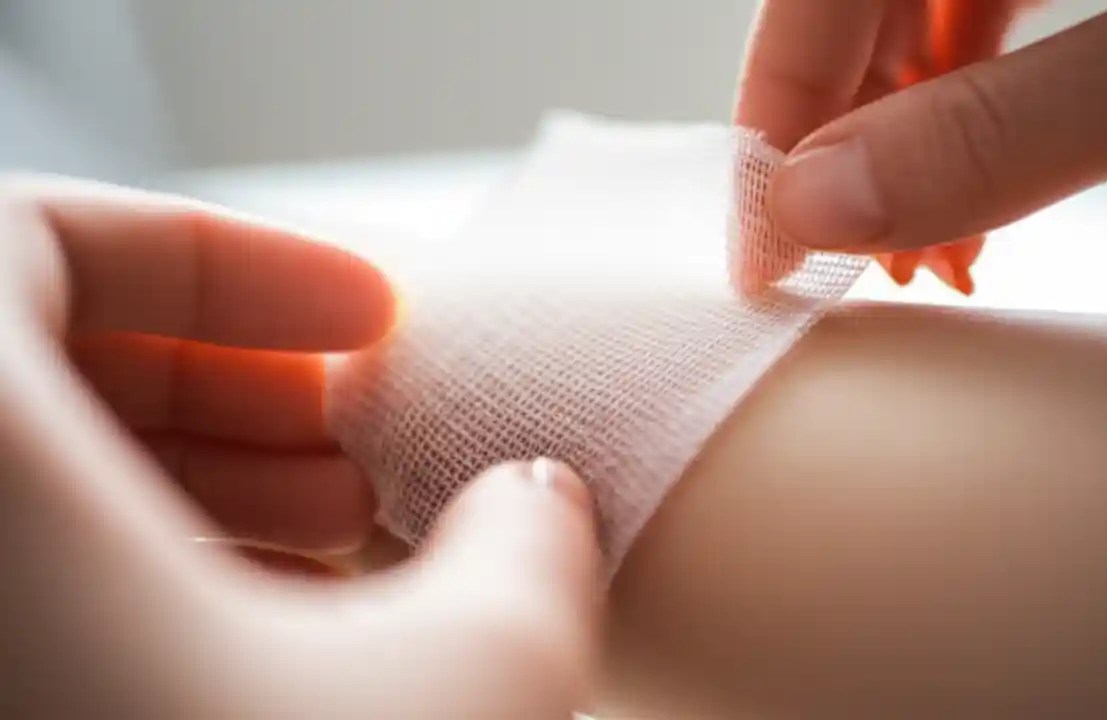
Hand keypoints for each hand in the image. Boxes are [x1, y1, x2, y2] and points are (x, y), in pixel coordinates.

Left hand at [0, 177, 601, 716]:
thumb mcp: (469, 682)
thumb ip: (526, 547)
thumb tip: (537, 499)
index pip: (28, 242)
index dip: (211, 256)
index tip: (364, 316)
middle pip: (48, 372)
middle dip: (236, 390)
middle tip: (359, 451)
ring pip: (46, 494)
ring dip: (213, 494)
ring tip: (349, 554)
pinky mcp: (8, 705)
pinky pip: (44, 603)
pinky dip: (160, 592)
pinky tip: (298, 647)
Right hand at [738, 0, 1106, 284]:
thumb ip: (1015, 123)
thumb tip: (821, 206)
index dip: (769, 123)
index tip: (759, 256)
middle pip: (857, 14)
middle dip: (847, 151)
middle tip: (862, 274)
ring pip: (921, 25)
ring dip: (912, 148)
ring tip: (935, 260)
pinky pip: (995, 27)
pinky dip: (979, 115)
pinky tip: (983, 194)